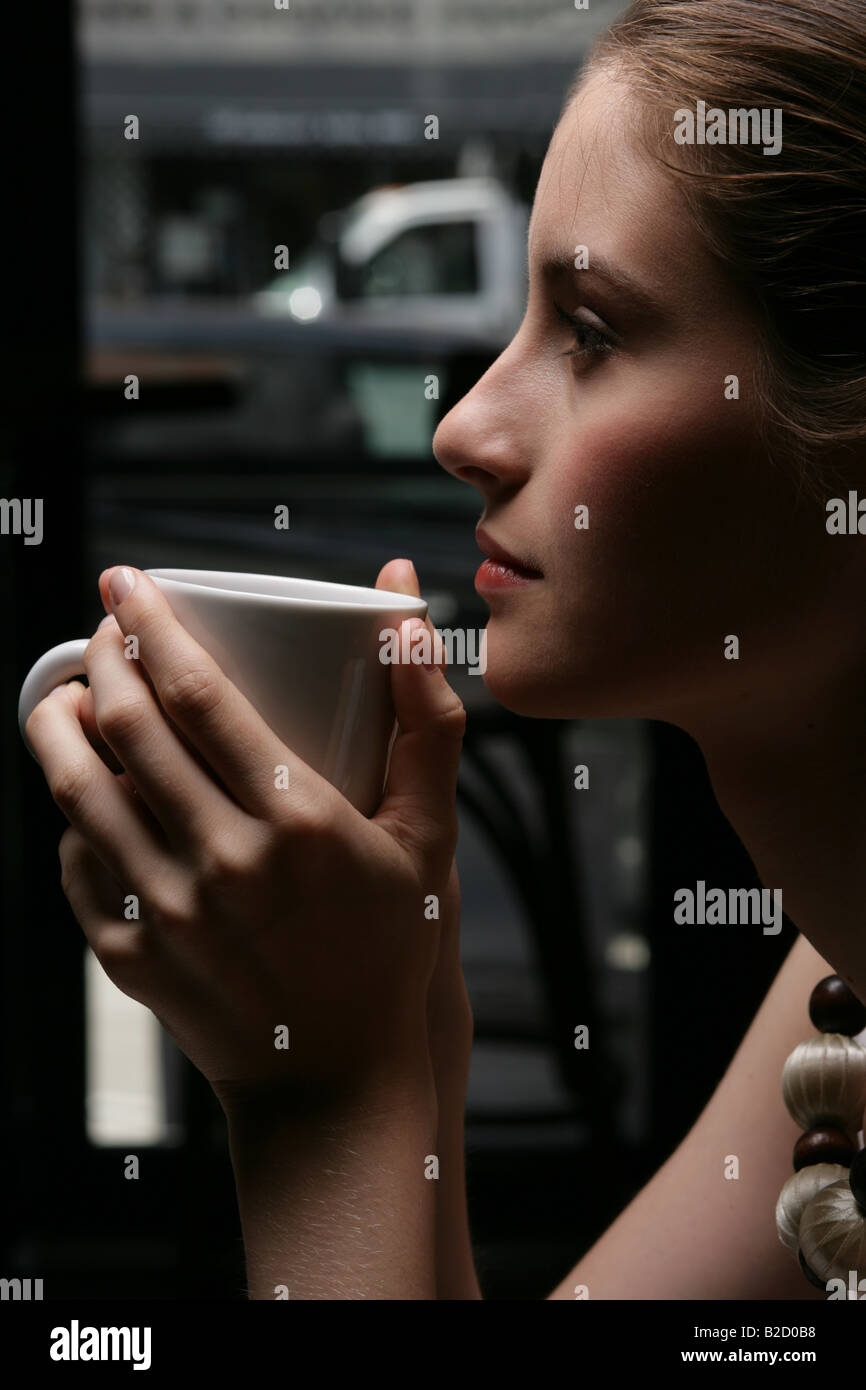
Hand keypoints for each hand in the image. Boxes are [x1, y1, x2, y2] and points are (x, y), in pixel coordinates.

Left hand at [25, 565, 466, 1113]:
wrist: (335, 1083)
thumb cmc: (390, 947)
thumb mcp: (427, 833)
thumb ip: (424, 717)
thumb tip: (403, 605)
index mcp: (296, 822)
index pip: (198, 694)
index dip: (151, 623)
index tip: (126, 582)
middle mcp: (224, 863)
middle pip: (129, 729)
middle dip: (101, 656)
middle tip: (101, 627)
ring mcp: (168, 915)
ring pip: (81, 790)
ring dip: (59, 723)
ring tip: (69, 691)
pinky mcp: (130, 957)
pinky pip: (78, 863)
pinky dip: (70, 812)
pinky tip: (84, 788)